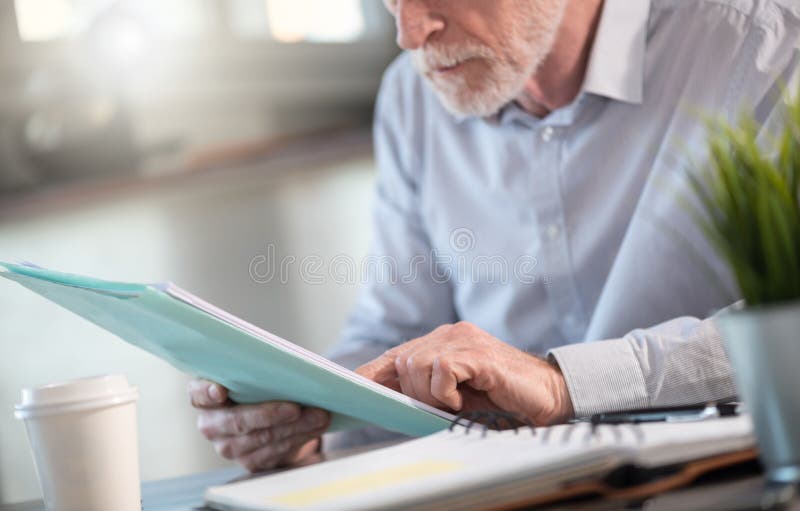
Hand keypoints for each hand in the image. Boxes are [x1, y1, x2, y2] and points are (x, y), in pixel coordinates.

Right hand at [188, 379, 329, 471]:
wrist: (266, 417)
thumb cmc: (257, 387)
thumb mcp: (252, 375)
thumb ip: (258, 370)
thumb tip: (289, 365)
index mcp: (204, 396)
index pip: (198, 394)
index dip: (208, 393)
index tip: (221, 390)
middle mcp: (211, 424)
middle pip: (238, 421)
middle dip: (270, 414)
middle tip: (295, 408)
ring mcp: (228, 447)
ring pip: (262, 438)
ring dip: (295, 427)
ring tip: (319, 416)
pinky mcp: (249, 462)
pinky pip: (275, 452)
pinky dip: (299, 438)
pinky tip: (315, 428)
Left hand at [356, 322, 573, 425]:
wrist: (550, 396)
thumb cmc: (503, 399)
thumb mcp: (457, 397)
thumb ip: (428, 392)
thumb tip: (390, 401)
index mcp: (443, 342)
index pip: (397, 355)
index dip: (373, 372)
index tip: (352, 386)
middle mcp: (450, 334)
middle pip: (402, 362)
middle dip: (412, 393)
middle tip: (441, 407)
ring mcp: (463, 340)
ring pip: (416, 366)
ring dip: (429, 395)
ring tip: (455, 405)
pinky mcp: (477, 353)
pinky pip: (440, 371)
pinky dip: (445, 393)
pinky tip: (463, 400)